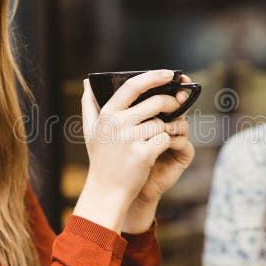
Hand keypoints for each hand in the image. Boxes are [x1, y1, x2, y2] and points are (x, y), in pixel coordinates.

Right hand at [74, 70, 183, 231]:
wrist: (106, 191)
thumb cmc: (101, 160)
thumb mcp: (91, 131)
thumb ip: (89, 105)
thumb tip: (87, 82)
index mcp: (107, 114)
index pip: (132, 86)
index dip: (153, 77)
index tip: (168, 73)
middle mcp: (117, 123)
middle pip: (154, 102)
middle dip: (171, 103)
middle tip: (178, 104)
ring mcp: (130, 139)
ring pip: (162, 123)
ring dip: (166, 128)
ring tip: (160, 136)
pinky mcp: (143, 154)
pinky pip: (164, 139)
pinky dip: (166, 143)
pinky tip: (159, 150)